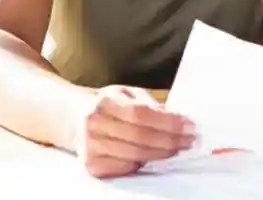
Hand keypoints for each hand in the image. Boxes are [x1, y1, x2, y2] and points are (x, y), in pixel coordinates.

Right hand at [74, 85, 195, 178]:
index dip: (168, 122)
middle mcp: (95, 124)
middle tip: (190, 140)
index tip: (189, 126)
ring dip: (161, 153)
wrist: (71, 118)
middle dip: (171, 140)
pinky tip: (153, 156)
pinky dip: (142, 164)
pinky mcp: (91, 166)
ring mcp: (91, 147)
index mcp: (105, 102)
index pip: (141, 114)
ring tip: (178, 148)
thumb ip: (149, 104)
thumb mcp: (126, 93)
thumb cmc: (107, 105)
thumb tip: (178, 120)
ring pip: (135, 155)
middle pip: (140, 137)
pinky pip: (125, 168)